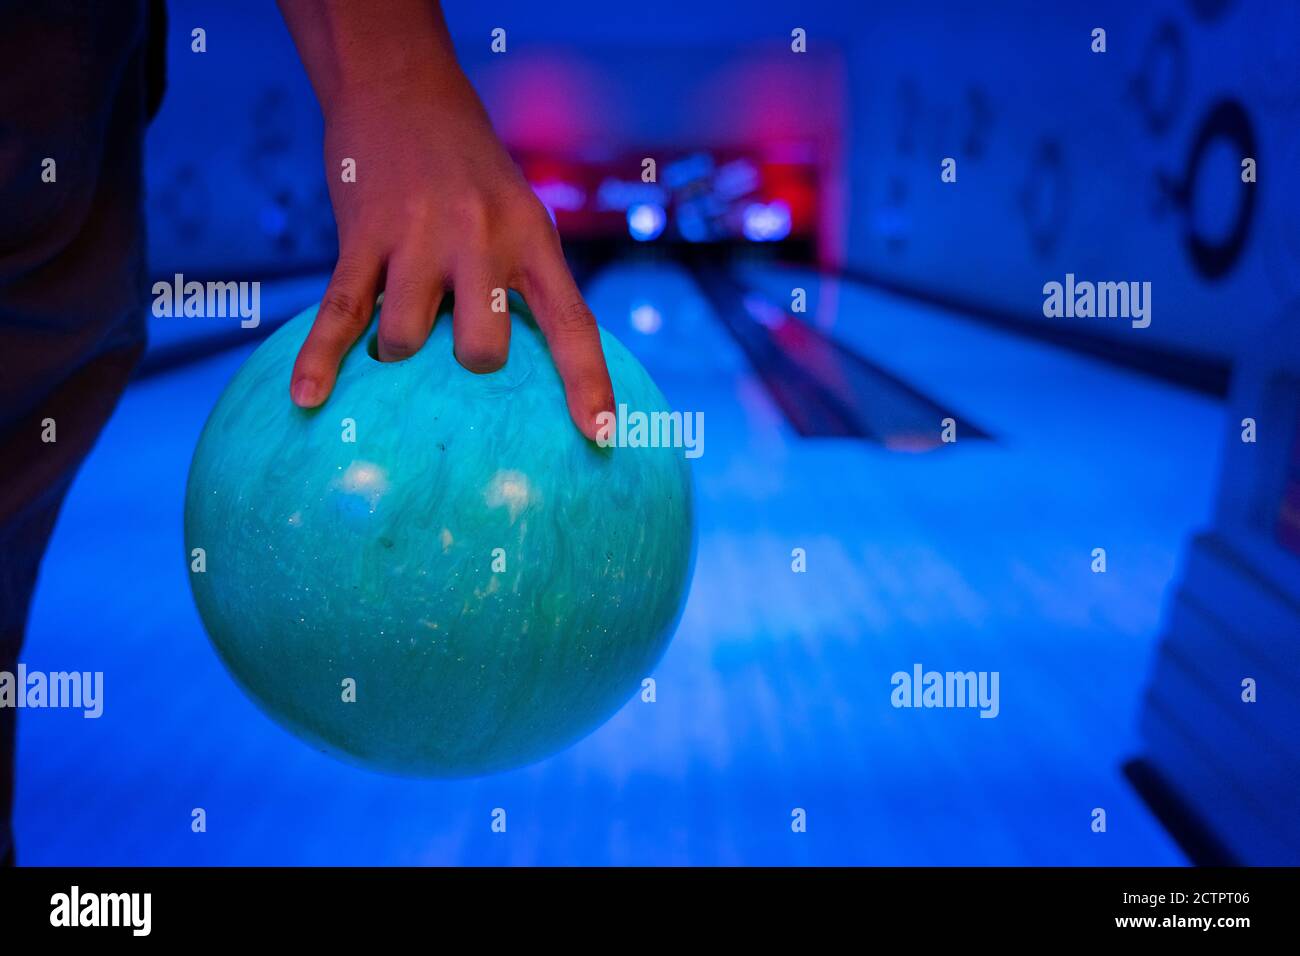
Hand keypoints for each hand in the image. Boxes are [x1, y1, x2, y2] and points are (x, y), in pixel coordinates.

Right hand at [280, 1, 613, 438]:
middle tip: (456, 340)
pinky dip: (322, 359)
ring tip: (396, 322)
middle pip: (482, 351)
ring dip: (399, 351)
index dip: (589, 384)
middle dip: (469, 365)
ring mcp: (419, 237)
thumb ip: (526, 282)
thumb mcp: (519, 213)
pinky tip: (307, 397)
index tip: (603, 435)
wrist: (402, 88)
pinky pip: (342, 312)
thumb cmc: (470, 170)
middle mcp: (482, 240)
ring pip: (408, 340)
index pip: (573, 324)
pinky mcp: (363, 235)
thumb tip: (531, 371)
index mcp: (532, 238)